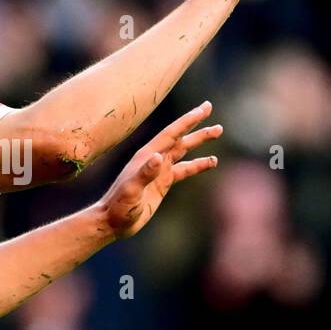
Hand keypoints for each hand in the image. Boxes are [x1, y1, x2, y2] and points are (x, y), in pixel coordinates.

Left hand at [97, 102, 221, 240]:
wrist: (112, 222)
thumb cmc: (118, 206)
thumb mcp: (131, 190)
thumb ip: (144, 174)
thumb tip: (158, 157)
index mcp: (146, 156)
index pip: (171, 133)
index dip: (188, 120)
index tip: (204, 108)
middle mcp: (153, 159)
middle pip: (179, 137)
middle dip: (196, 124)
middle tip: (210, 107)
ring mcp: (158, 171)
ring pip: (183, 151)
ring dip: (199, 141)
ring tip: (217, 130)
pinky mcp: (162, 183)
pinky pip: (184, 170)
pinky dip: (197, 164)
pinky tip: (211, 162)